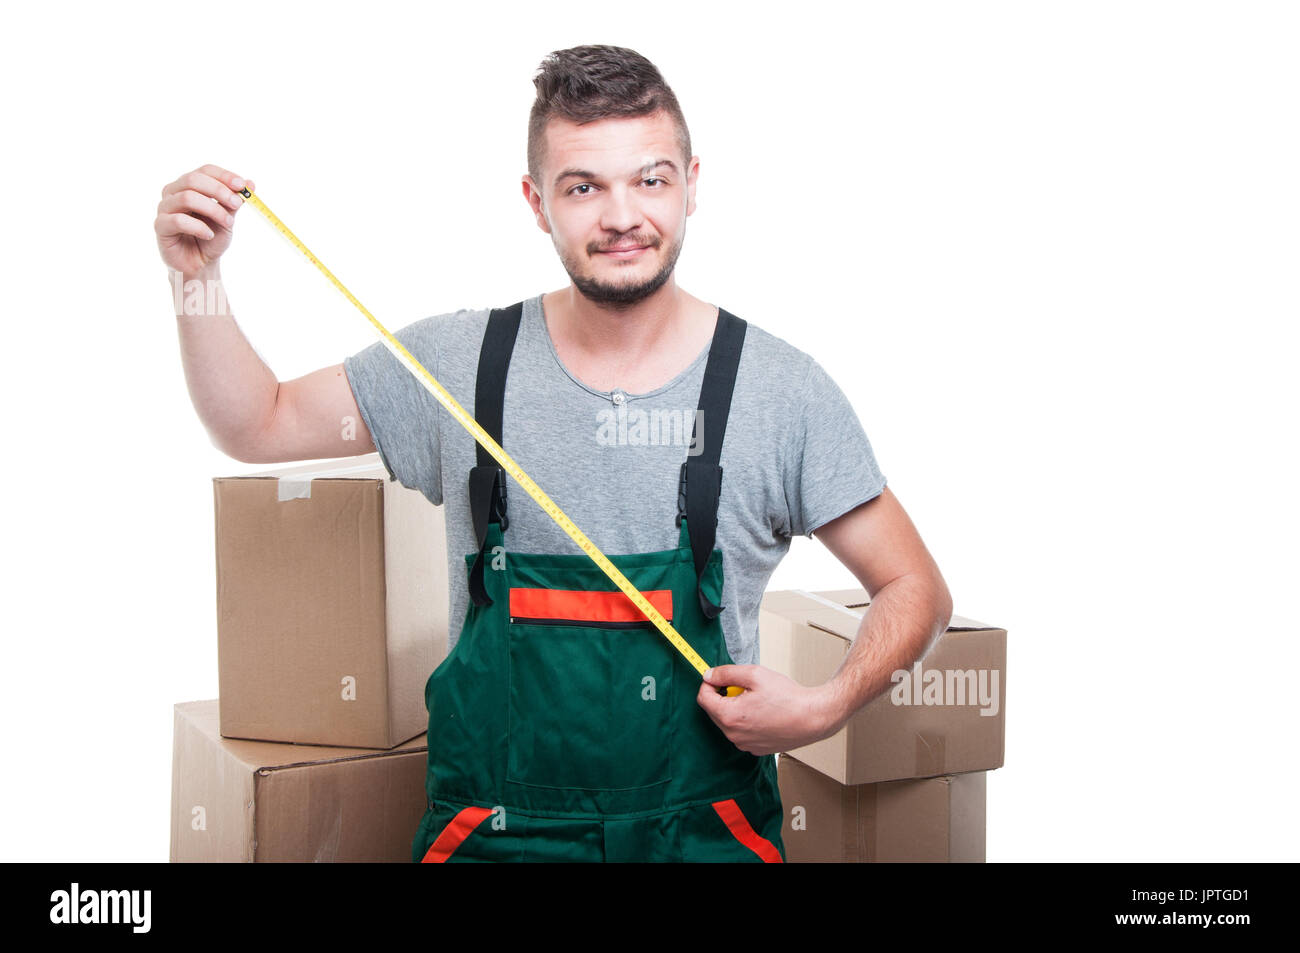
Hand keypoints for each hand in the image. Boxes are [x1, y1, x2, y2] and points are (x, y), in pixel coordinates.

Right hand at [156, 164, 254, 276]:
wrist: (200, 264)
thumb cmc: (211, 237)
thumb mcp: (227, 218)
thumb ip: (235, 201)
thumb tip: (250, 183)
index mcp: (188, 185)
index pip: (205, 170)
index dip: (224, 176)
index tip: (242, 185)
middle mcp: (173, 192)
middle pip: (193, 179)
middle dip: (219, 191)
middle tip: (237, 204)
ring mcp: (164, 208)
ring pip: (186, 198)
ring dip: (213, 210)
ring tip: (228, 224)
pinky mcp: (160, 225)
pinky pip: (178, 220)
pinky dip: (199, 227)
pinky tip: (209, 235)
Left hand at [695, 664, 840, 755]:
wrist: (812, 718)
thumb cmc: (788, 698)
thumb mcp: (754, 675)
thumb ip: (726, 673)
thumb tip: (709, 675)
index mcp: (730, 716)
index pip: (703, 698)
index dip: (709, 683)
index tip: (718, 676)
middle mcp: (734, 735)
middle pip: (714, 711)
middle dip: (723, 696)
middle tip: (744, 687)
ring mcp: (744, 744)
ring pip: (728, 722)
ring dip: (735, 709)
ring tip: (757, 700)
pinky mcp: (755, 749)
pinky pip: (741, 732)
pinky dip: (746, 721)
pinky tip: (764, 713)